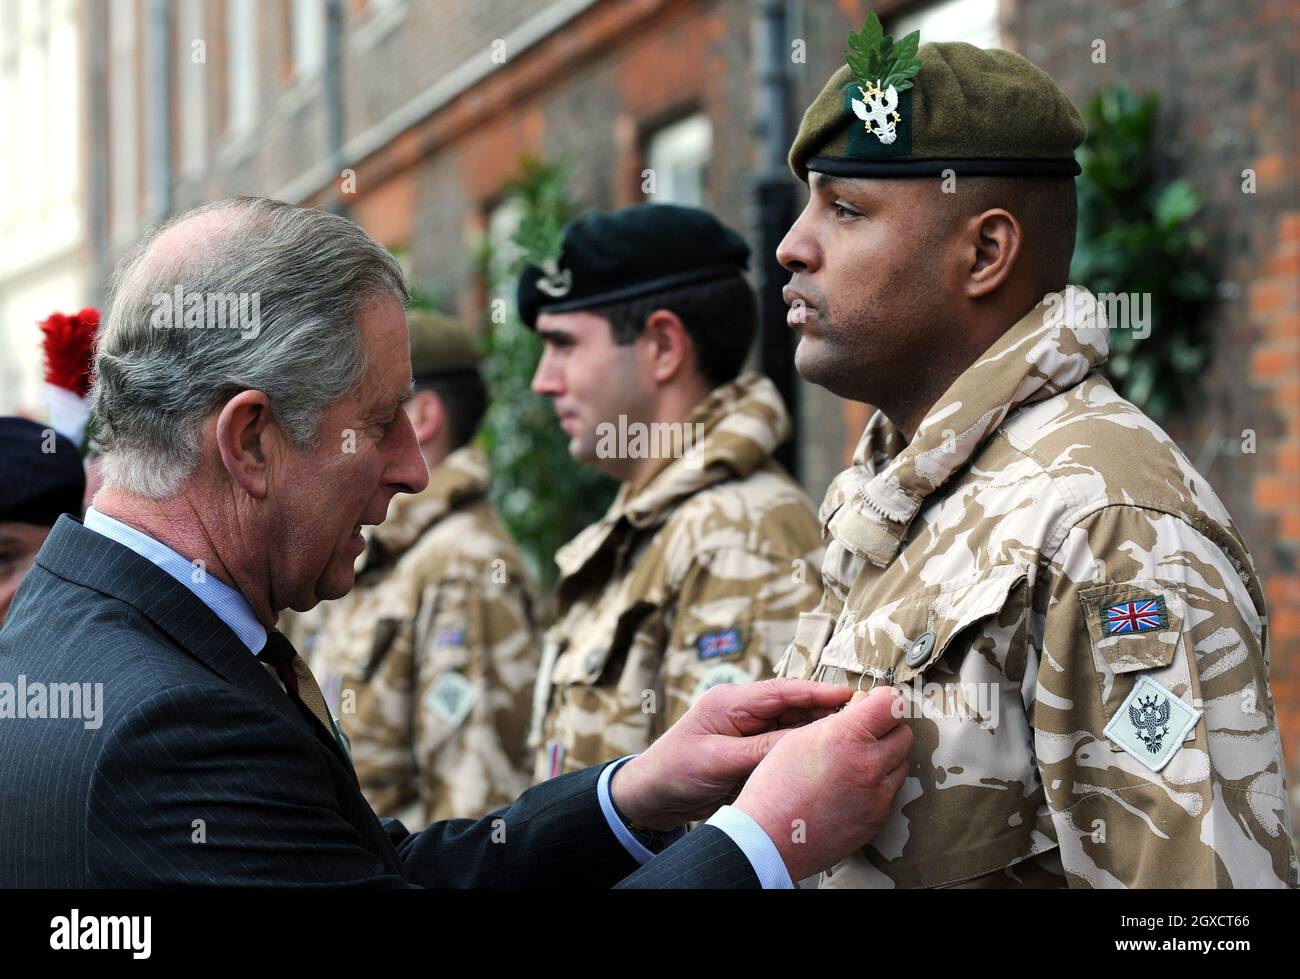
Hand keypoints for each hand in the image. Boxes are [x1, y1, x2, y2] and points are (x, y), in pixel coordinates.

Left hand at [609, 678, 851, 831]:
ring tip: (853, 734)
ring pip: (792, 724)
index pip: (781, 691)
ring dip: (818, 729)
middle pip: (792, 705)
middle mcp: (742, 711)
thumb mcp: (719, 761)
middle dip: (825, 709)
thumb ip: (761, 751)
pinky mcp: (750, 750)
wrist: (650, 796)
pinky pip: (784, 744)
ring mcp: (747, 730)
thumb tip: (806, 742)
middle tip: (862, 716)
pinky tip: (827, 754)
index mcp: (730, 702)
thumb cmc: (675, 772)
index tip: (849, 695)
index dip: (817, 691)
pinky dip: (804, 747)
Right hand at [732, 686, 911, 880]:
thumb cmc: (775, 787)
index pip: (891, 704)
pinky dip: (878, 785)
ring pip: (901, 763)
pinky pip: (890, 792)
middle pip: (904, 733)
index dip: (883, 699)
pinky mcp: (878, 819)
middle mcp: (870, 765)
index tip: (875, 702)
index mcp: (847, 737)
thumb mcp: (798, 738)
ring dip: (886, 757)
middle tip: (865, 732)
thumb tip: (859, 710)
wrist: (770, 840)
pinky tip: (851, 788)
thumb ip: (835, 722)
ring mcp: (878, 795)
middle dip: (887, 728)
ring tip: (856, 762)